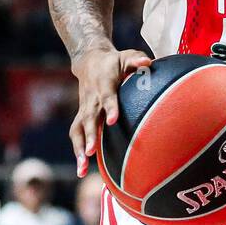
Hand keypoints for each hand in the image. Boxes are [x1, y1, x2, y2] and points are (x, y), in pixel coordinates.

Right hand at [69, 47, 152, 176]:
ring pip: (78, 130)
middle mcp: (92, 99)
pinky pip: (76, 134)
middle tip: (91, 152)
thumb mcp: (125, 55)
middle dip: (89, 136)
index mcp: (104, 84)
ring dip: (79, 149)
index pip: (107, 97)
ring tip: (82, 169)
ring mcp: (84, 109)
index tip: (113, 121)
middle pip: (89, 119)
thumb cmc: (113, 61)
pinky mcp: (81, 116)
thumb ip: (136, 59)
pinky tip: (83, 169)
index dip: (110, 108)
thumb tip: (149, 62)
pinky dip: (78, 151)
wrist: (88, 61)